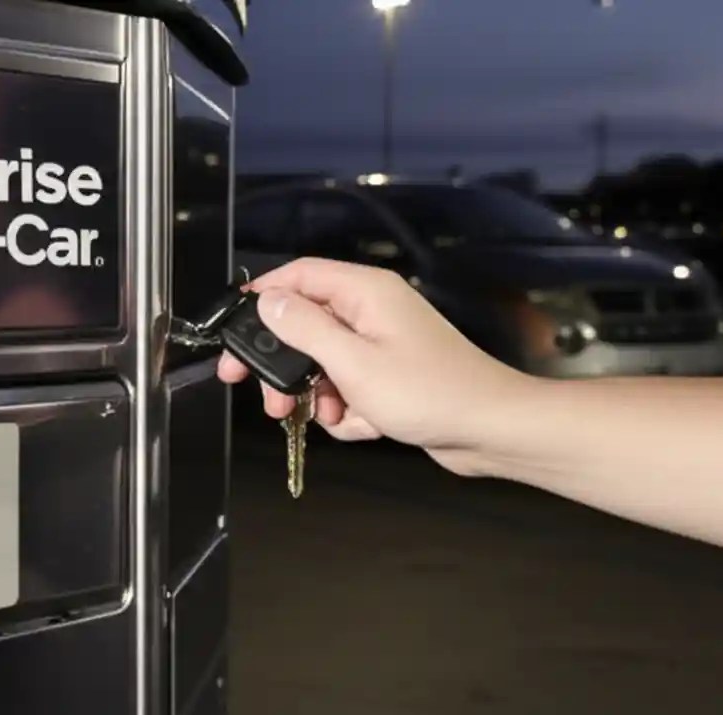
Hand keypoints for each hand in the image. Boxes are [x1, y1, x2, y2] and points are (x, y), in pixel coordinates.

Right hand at [217, 258, 535, 473]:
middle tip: (264, 396)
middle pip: (304, 324)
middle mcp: (372, 311)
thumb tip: (267, 301)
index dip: (262, 298)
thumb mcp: (353, 362)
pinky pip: (347, 386)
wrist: (489, 429)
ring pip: (322, 362)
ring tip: (329, 415)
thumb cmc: (430, 392)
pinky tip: (366, 424)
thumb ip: (303, 329)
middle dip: (284, 365)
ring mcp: (382, 343)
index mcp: (365, 292)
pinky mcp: (389, 375)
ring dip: (317, 394)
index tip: (233, 328)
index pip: (299, 275)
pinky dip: (348, 408)